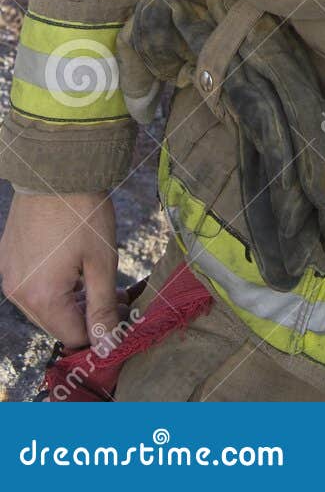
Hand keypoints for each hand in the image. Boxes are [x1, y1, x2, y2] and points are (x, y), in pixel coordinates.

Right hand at [0, 191, 118, 348]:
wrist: (55, 167)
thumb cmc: (83, 211)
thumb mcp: (102, 261)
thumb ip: (103, 308)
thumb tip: (108, 346)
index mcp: (41, 297)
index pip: (73, 336)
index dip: (102, 329)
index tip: (124, 309)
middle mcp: (18, 292)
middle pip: (56, 323)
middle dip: (87, 314)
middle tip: (117, 293)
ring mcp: (8, 274)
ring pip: (44, 306)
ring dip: (71, 300)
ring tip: (97, 278)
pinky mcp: (7, 258)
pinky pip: (32, 285)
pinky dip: (54, 284)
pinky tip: (74, 265)